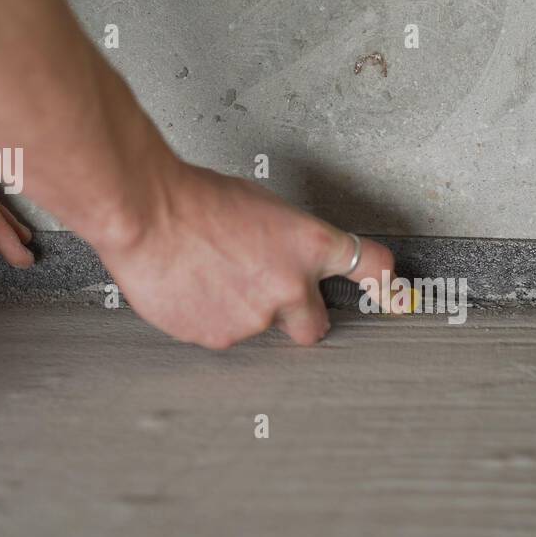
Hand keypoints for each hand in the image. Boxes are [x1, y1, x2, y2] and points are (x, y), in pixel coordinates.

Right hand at [95, 164, 395, 348]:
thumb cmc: (195, 199)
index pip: (372, 268)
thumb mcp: (260, 206)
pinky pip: (221, 332)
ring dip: (242, 309)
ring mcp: (255, 319)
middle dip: (301, 318)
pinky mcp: (219, 337)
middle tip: (275, 299)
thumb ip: (284, 240)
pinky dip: (210, 316)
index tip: (390, 294)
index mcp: (309, 245)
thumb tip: (286, 258)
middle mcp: (290, 287)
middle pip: (317, 327)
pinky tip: (192, 287)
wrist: (146, 213)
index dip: (383, 284)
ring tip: (210, 275)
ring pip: (258, 327)